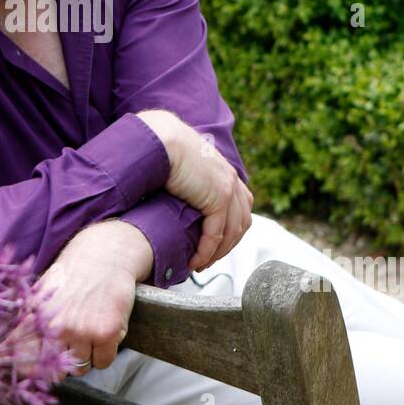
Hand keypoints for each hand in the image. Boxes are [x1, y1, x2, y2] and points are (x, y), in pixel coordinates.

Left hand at [24, 222, 144, 378]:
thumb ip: (24, 323)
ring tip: (88, 332)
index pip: (23, 358)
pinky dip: (105, 353)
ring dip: (85, 356)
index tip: (30, 374)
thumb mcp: (40, 294)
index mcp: (36, 318)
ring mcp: (82, 331)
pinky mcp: (106, 333)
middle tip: (69, 346)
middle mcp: (56, 327)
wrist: (104, 254)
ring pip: (81, 368)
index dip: (27, 371)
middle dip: (61, 366)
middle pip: (54, 373)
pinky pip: (103, 362)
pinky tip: (104, 331)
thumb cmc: (71, 275)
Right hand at [135, 109, 253, 272]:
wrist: (161, 139)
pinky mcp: (218, 198)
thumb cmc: (163, 149)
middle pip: (241, 223)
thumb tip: (177, 194)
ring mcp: (228, 189)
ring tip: (200, 265)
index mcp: (225, 171)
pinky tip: (195, 261)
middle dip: (227, 246)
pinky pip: (216, 234)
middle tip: (208, 259)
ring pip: (231, 233)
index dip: (230, 230)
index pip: (240, 207)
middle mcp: (232, 180)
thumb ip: (189, 180)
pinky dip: (207, 251)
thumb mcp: (183, 166)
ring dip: (217, 253)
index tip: (214, 245)